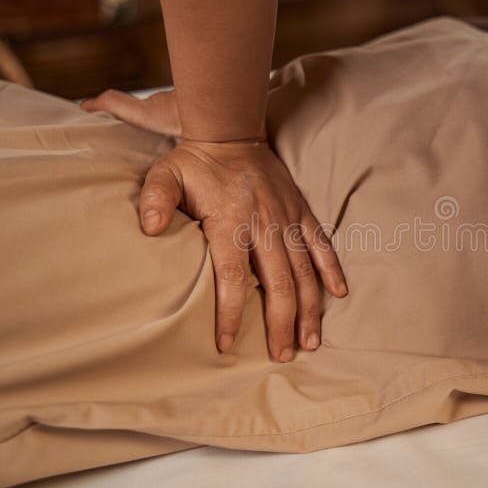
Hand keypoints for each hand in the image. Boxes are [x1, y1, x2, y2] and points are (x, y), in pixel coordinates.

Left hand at [82, 90, 347, 361]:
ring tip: (311, 341)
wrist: (231, 131)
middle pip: (279, 283)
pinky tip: (338, 295)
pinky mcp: (301, 210)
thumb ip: (155, 201)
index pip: (234, 278)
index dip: (232, 313)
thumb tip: (149, 230)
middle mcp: (264, 224)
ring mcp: (287, 218)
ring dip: (309, 308)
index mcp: (230, 223)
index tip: (229, 344)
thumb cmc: (196, 162)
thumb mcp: (165, 176)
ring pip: (304, 270)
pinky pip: (321, 243)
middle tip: (282, 356)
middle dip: (282, 323)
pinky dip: (331, 269)